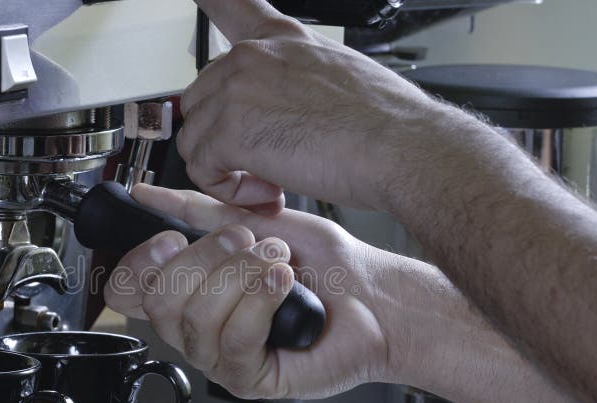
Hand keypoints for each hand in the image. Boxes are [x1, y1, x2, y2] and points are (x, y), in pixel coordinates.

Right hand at [104, 184, 388, 398]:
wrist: (372, 296)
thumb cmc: (323, 266)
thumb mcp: (254, 223)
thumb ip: (198, 211)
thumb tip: (149, 193)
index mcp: (189, 292)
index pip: (128, 290)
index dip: (139, 262)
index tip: (172, 237)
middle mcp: (197, 329)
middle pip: (159, 301)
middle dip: (207, 258)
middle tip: (250, 241)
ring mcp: (220, 357)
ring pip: (196, 318)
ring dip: (242, 276)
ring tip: (278, 262)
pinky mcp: (249, 378)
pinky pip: (233, 339)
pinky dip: (261, 301)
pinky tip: (285, 284)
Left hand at [180, 0, 441, 210]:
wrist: (402, 148)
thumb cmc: (383, 123)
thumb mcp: (338, 73)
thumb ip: (296, 78)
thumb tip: (284, 105)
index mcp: (280, 39)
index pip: (230, 5)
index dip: (209, 3)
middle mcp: (253, 56)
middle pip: (200, 101)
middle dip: (222, 141)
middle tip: (263, 164)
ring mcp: (238, 90)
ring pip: (194, 140)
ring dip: (226, 171)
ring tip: (270, 183)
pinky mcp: (232, 131)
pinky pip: (202, 169)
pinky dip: (229, 191)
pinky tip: (268, 191)